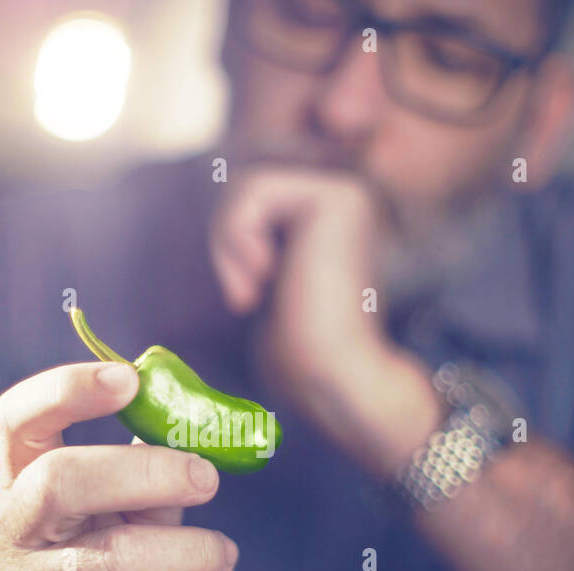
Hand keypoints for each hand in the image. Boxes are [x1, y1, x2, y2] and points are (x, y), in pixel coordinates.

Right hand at [0, 362, 237, 570]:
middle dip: (147, 472)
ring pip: (116, 558)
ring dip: (191, 551)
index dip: (66, 389)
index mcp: (21, 482)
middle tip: (208, 478)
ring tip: (223, 556)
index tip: (128, 379)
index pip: (18, 419)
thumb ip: (151, 478)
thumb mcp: (122, 517)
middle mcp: (11, 533)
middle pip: (62, 479)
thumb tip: (208, 432)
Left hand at [208, 164, 438, 475]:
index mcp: (332, 224)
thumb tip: (225, 212)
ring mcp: (347, 195)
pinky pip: (254, 188)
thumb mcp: (267, 290)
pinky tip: (262, 276)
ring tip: (253, 291)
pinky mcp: (338, 198)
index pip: (255, 205)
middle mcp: (347, 202)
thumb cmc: (301, 358)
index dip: (231, 249)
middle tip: (245, 300)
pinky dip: (238, 235)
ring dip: (230, 244)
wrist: (335, 381)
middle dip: (227, 244)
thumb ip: (257, 249)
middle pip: (249, 188)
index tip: (246, 303)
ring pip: (248, 186)